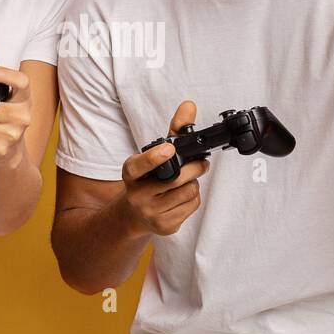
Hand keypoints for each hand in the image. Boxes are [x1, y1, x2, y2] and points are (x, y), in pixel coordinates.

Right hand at [119, 100, 208, 236]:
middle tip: (202, 163)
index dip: (154, 157)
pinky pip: (191, 206)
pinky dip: (193, 198)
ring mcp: (150, 213)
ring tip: (187, 181)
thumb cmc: (148, 178)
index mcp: (131, 173)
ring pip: (188, 192)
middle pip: (176, 179)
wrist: (135, 214)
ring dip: (194, 184)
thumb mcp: (155, 154)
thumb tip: (189, 105)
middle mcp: (137, 194)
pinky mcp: (164, 227)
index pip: (139, 165)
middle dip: (195, 169)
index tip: (169, 150)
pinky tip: (183, 196)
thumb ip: (173, 131)